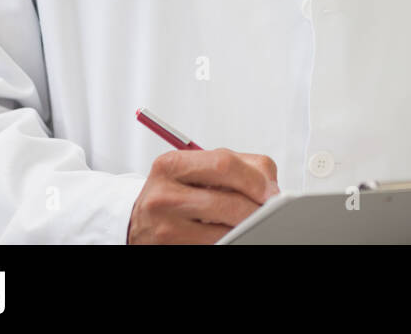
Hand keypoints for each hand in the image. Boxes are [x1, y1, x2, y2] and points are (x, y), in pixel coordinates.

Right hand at [127, 148, 278, 243]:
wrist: (138, 221)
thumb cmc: (176, 191)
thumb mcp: (197, 168)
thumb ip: (238, 166)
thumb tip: (270, 187)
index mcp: (172, 164)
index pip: (224, 164)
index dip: (255, 179)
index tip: (272, 192)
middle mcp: (164, 194)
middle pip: (227, 201)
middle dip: (257, 208)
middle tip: (270, 212)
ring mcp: (165, 224)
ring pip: (225, 229)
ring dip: (247, 227)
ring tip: (253, 222)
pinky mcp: (169, 246)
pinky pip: (214, 244)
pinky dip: (231, 238)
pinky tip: (233, 232)